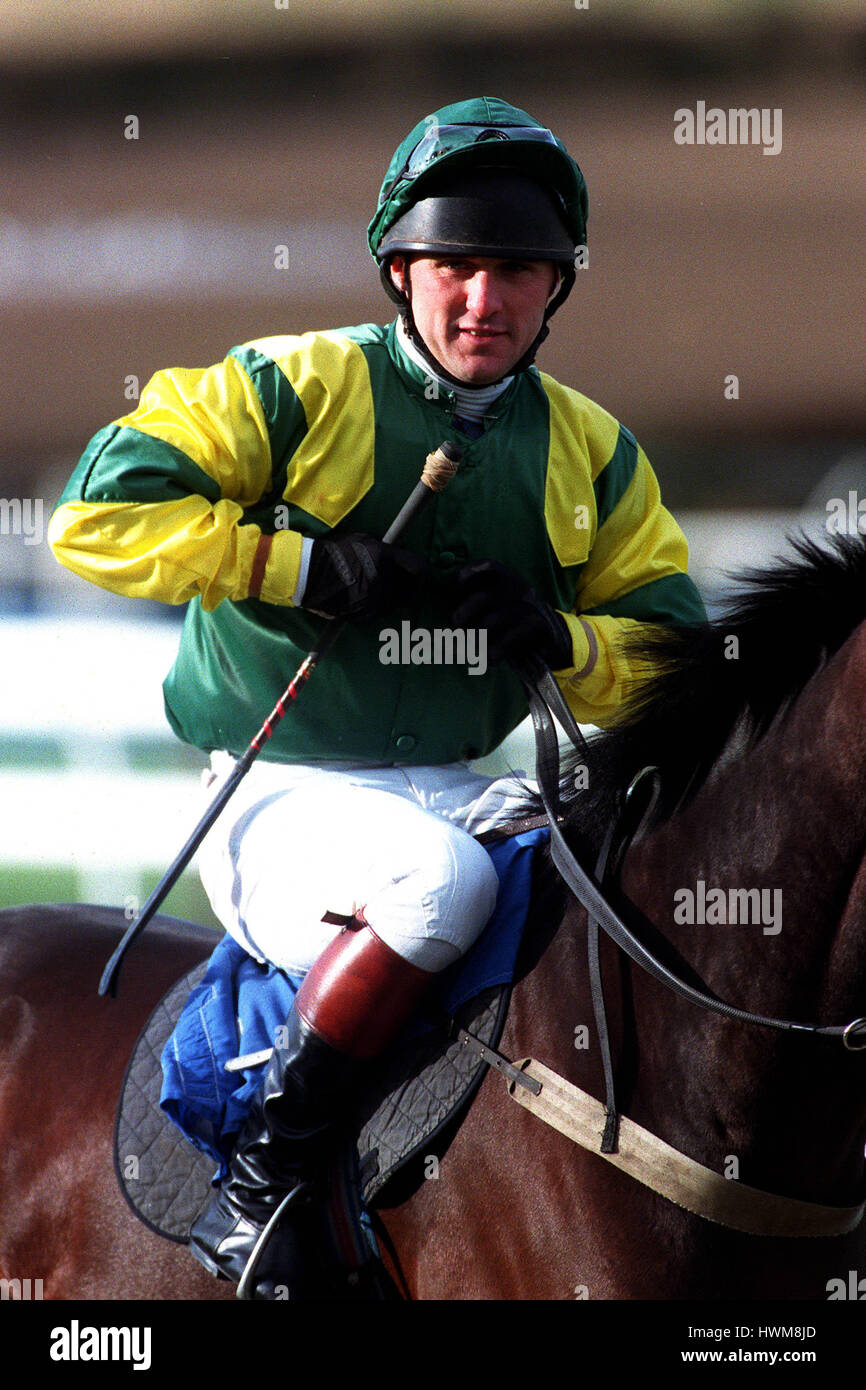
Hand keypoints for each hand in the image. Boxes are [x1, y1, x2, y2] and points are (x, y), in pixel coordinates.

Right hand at [302, 533, 427, 618]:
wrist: (308, 574)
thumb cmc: (334, 552)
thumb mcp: (362, 540)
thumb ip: (385, 548)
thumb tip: (400, 554)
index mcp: (384, 558)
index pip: (418, 567)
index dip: (422, 571)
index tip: (421, 573)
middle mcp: (383, 581)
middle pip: (410, 588)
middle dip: (407, 585)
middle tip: (400, 581)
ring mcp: (373, 600)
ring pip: (394, 602)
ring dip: (391, 597)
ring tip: (376, 588)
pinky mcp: (364, 615)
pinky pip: (378, 612)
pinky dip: (375, 607)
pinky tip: (362, 597)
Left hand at [450, 559, 573, 667]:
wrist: (554, 638)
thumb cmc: (515, 621)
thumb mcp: (500, 603)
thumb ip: (478, 599)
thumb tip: (450, 605)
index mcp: (509, 577)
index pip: (488, 566)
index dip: (467, 576)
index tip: (456, 590)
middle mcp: (520, 588)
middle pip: (483, 598)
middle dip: (463, 615)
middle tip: (458, 627)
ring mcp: (529, 607)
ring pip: (491, 623)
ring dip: (476, 639)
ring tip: (471, 648)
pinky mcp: (537, 626)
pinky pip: (507, 641)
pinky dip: (493, 653)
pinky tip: (489, 660)